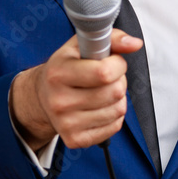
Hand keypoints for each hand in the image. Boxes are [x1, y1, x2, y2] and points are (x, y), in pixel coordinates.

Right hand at [10, 29, 141, 149]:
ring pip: (118, 109)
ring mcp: (66, 123)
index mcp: (58, 73)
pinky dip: (114, 115)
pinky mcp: (75, 140)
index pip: (104, 72)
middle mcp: (59, 100)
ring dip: (118, 98)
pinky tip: (101, 106)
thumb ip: (110, 39)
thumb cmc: (65, 68)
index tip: (112, 61)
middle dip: (119, 80)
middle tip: (107, 77)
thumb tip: (135, 43)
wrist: (42, 97)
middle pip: (114, 92)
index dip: (118, 64)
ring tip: (103, 91)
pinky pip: (114, 126)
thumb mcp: (80, 45)